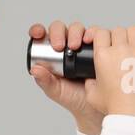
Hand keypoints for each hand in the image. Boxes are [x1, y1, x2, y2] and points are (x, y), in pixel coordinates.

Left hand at [28, 19, 103, 133]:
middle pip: (60, 29)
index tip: (37, 34)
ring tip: (76, 46)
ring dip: (75, 32)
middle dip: (58, 33)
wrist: (96, 106)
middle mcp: (67, 45)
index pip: (43, 37)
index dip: (38, 30)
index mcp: (52, 54)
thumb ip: (45, 81)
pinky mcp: (98, 44)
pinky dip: (94, 33)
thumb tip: (35, 69)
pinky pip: (97, 33)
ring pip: (77, 28)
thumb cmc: (73, 98)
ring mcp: (83, 44)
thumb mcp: (56, 91)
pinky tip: (90, 41)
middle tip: (60, 46)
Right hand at [86, 18, 134, 125]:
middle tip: (122, 48)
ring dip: (133, 34)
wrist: (133, 114)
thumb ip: (90, 81)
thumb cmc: (116, 107)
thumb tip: (91, 78)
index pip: (100, 33)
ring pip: (134, 29)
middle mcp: (120, 50)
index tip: (107, 42)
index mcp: (103, 56)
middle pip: (118, 31)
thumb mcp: (93, 94)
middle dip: (118, 38)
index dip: (103, 37)